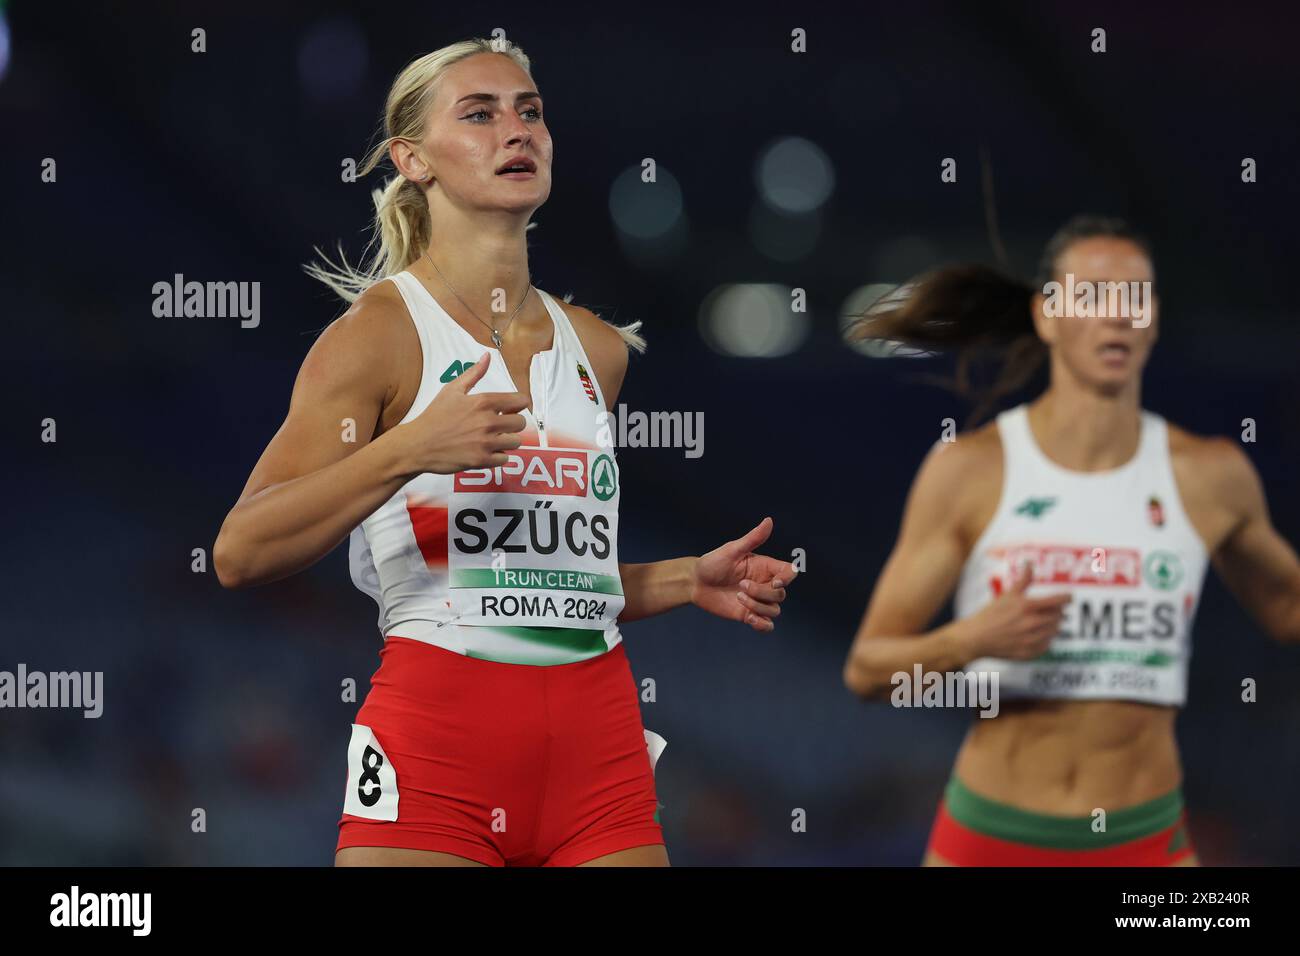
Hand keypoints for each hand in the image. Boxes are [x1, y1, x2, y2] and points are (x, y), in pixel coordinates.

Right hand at [392, 351, 529, 475]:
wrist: (417, 444)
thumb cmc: (434, 416)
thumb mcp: (452, 389)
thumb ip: (473, 373)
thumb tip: (488, 356)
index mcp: (483, 402)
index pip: (520, 401)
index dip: (518, 405)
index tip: (510, 409)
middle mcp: (488, 421)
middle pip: (521, 423)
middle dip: (512, 424)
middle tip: (499, 426)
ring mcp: (485, 442)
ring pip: (515, 442)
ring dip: (507, 441)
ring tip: (493, 439)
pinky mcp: (482, 460)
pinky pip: (505, 459)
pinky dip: (498, 456)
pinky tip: (486, 451)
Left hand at [690, 517, 797, 631]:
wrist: (694, 583)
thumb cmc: (712, 563)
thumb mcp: (732, 550)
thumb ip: (752, 538)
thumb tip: (769, 520)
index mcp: (764, 567)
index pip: (789, 573)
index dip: (787, 579)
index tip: (774, 582)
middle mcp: (764, 584)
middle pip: (780, 594)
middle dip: (762, 593)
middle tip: (740, 586)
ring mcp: (757, 600)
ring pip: (774, 610)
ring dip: (758, 607)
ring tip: (738, 598)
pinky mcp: (748, 614)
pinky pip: (766, 625)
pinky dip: (762, 625)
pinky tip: (749, 619)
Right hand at [953, 561, 1069, 659]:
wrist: (976, 638)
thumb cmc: (990, 614)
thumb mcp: (1007, 595)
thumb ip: (1023, 580)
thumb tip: (1030, 563)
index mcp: (1027, 606)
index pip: (1058, 601)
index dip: (1066, 598)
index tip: (1069, 597)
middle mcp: (1032, 623)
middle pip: (1058, 616)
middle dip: (1058, 612)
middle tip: (1053, 610)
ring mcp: (1031, 640)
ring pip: (1054, 631)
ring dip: (1053, 625)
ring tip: (1044, 622)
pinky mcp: (1029, 652)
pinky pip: (1047, 645)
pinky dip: (1046, 639)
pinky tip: (1037, 635)